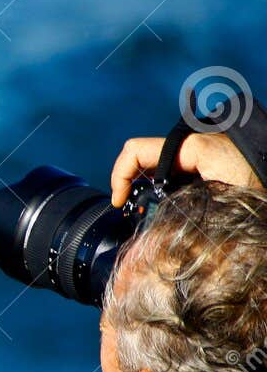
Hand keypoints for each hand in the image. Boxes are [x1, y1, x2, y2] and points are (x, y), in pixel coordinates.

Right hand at [110, 131, 261, 205]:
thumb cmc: (257, 181)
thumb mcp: (218, 196)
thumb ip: (183, 205)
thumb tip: (156, 226)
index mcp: (190, 148)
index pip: (135, 151)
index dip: (120, 176)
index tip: (120, 202)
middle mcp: (191, 145)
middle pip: (142, 159)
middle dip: (131, 184)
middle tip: (131, 210)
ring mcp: (197, 153)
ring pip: (155, 167)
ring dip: (146, 189)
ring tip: (148, 213)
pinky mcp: (204, 162)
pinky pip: (171, 172)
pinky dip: (162, 190)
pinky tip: (168, 208)